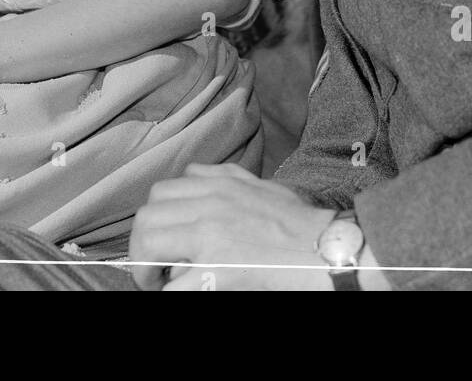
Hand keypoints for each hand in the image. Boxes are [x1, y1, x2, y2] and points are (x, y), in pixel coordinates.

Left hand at [129, 163, 337, 290]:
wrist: (330, 248)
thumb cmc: (302, 223)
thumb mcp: (261, 185)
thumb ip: (225, 178)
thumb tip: (194, 178)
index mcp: (218, 183)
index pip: (161, 191)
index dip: (155, 219)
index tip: (163, 241)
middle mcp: (209, 204)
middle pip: (146, 217)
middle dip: (142, 245)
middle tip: (153, 268)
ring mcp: (210, 236)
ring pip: (147, 245)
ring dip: (145, 269)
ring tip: (158, 283)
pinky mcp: (218, 269)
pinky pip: (172, 284)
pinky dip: (170, 291)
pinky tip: (182, 292)